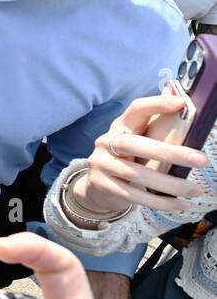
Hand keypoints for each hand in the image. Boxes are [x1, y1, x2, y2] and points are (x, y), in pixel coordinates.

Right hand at [73, 93, 207, 215]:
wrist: (98, 185)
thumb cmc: (128, 158)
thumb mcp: (138, 139)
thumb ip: (156, 122)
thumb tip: (177, 94)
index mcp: (121, 126)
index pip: (136, 109)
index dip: (156, 104)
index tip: (182, 103)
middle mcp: (106, 142)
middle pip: (136, 145)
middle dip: (170, 153)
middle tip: (201, 160)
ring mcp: (101, 164)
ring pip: (136, 174)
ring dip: (169, 184)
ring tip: (194, 190)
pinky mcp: (102, 184)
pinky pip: (132, 195)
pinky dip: (158, 202)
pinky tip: (178, 205)